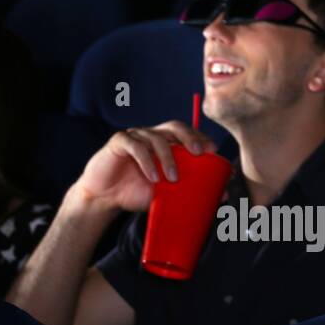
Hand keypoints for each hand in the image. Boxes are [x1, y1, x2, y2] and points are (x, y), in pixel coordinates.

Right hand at [72, 121, 217, 213]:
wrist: (103, 198)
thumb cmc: (133, 193)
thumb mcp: (164, 194)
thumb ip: (186, 192)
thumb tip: (221, 197)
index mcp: (164, 143)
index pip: (185, 133)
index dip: (200, 137)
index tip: (213, 152)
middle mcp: (151, 135)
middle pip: (174, 126)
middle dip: (189, 137)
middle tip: (199, 154)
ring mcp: (134, 137)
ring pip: (156, 137)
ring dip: (167, 157)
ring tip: (172, 178)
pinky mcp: (118, 142)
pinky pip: (135, 146)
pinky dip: (147, 161)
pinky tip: (152, 176)